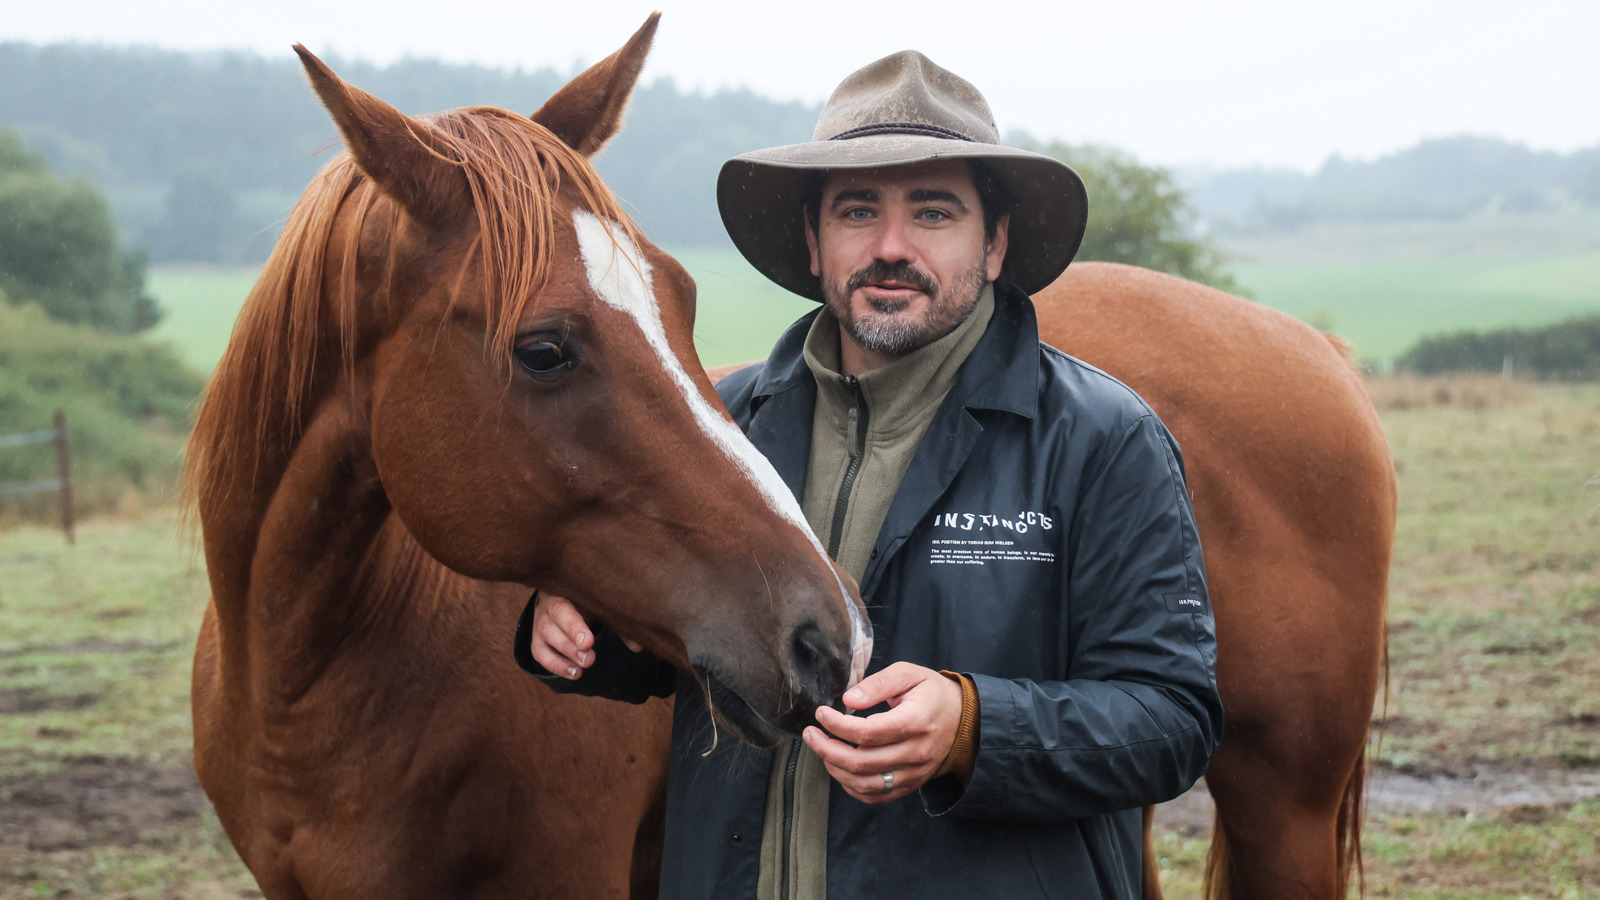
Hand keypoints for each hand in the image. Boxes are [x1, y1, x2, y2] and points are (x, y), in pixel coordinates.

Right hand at [527, 592, 639, 678]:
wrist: (566, 595)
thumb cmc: (588, 600)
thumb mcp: (602, 605)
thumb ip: (619, 623)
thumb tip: (638, 646)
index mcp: (565, 591)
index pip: (564, 607)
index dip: (574, 626)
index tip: (588, 643)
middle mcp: (548, 605)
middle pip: (551, 624)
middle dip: (570, 644)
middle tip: (590, 658)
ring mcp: (540, 622)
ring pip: (544, 639)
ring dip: (564, 656)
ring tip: (583, 668)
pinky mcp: (537, 639)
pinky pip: (540, 654)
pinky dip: (555, 666)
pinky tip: (574, 674)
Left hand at [803, 661, 962, 803]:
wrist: (964, 721)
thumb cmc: (932, 693)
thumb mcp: (908, 674)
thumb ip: (878, 684)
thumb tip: (848, 700)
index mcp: (915, 722)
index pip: (868, 733)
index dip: (837, 726)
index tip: (821, 714)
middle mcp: (915, 752)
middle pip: (862, 763)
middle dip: (827, 749)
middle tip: (811, 734)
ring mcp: (913, 773)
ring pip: (866, 784)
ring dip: (836, 770)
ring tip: (822, 750)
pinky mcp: (910, 785)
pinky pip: (876, 796)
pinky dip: (852, 787)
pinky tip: (840, 768)